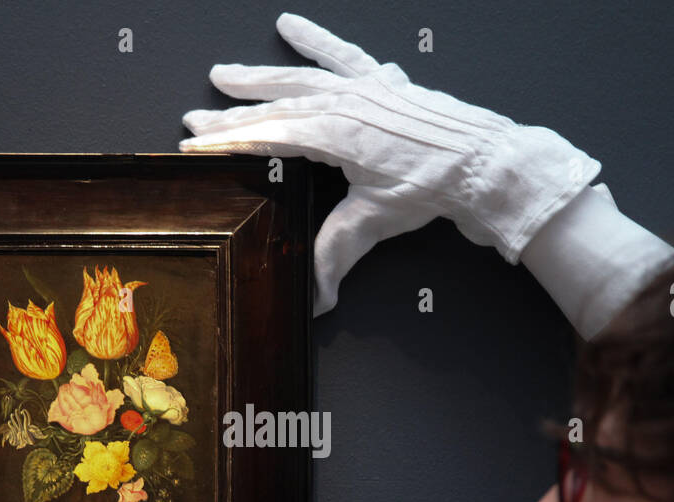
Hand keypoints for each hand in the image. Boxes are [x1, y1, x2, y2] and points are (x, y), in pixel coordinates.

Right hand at [179, 12, 599, 314]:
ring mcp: (361, 87)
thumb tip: (316, 302)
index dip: (228, 141)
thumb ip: (335, 255)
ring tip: (223, 74)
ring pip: (299, 77)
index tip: (194, 144)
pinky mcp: (381, 82)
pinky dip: (318, 39)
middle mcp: (342, 102)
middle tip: (193, 119)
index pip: (268, 137)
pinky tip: (292, 27)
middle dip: (231, 113)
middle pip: (275, 106)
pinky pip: (342, 54)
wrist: (481, 162)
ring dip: (259, 77)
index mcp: (333, 134)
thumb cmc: (429, 189)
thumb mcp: (372, 224)